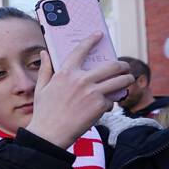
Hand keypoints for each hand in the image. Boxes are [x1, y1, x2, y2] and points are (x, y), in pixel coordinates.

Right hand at [26, 34, 134, 148]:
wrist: (50, 134)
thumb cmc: (44, 112)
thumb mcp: (41, 89)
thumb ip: (45, 69)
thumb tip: (44, 53)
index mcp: (65, 73)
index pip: (81, 50)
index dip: (91, 40)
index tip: (99, 34)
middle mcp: (81, 79)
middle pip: (111, 66)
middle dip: (122, 66)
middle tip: (124, 68)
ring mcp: (92, 92)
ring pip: (120, 81)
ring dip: (127, 80)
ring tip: (128, 81)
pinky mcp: (100, 105)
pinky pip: (113, 100)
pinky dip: (112, 102)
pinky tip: (107, 105)